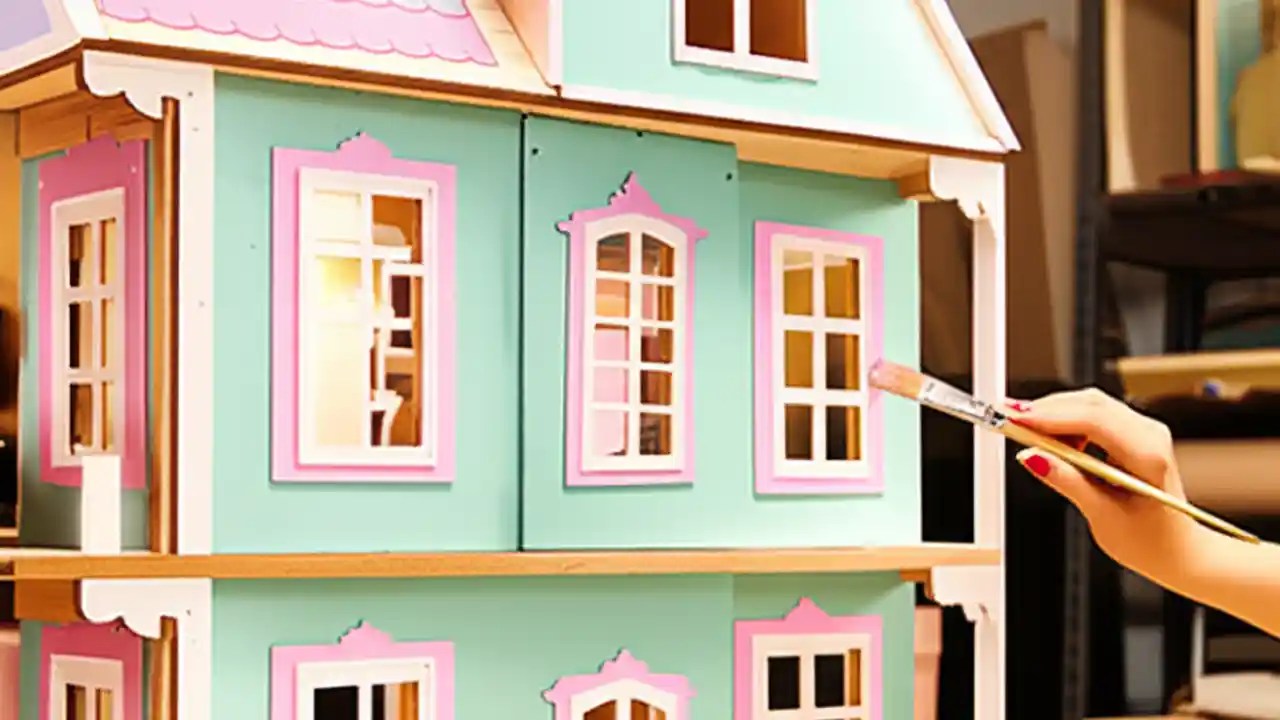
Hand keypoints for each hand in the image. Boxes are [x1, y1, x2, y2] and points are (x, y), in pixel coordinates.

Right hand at [1006, 388, 1200, 581]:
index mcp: (1148, 456)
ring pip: (1090, 405)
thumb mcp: (1103, 516)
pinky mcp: (1134, 434)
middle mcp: (1150, 435)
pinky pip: (1095, 414)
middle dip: (1045, 409)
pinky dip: (1067, 420)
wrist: (1180, 551)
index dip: (1049, 416)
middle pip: (1089, 404)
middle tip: (1007, 418)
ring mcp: (1144, 431)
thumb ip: (1067, 481)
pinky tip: (1049, 436)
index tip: (1014, 418)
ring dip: (1054, 413)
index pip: (1092, 420)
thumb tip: (1033, 457)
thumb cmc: (1152, 542)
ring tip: (1022, 430)